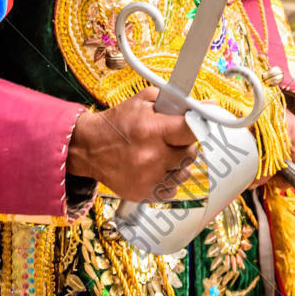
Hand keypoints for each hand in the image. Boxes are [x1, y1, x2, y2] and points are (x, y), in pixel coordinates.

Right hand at [67, 87, 197, 202]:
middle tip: (169, 139)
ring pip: (184, 172)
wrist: (89, 148)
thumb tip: (205, 106)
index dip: (201, 125)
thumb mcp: (143, 101)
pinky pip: (172, 189)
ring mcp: (148, 178)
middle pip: (191, 153)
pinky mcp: (144, 194)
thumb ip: (175, 101)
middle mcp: (151, 157)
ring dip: (177, 164)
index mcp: (152, 130)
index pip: (192, 129)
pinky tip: (155, 169)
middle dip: (183, 144)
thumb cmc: (118, 123)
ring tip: (159, 154)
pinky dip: (167, 179)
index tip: (205, 123)